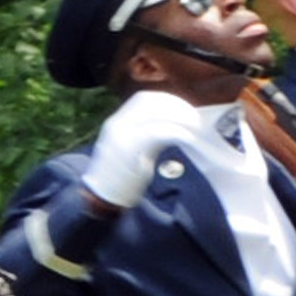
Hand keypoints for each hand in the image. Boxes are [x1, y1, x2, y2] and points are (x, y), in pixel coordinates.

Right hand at [83, 89, 206, 208]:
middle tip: (195, 118)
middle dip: (177, 107)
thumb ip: (143, 132)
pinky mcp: (129, 149)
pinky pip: (156, 133)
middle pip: (150, 104)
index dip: (167, 100)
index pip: (143, 99)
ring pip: (155, 115)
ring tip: (195, 127)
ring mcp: (122, 135)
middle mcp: (117, 124)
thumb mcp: (126, 147)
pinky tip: (188, 138)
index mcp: (116, 121)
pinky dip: (175, 132)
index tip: (186, 108)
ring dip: (179, 118)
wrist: (100, 196)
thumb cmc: (118, 176)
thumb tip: (172, 124)